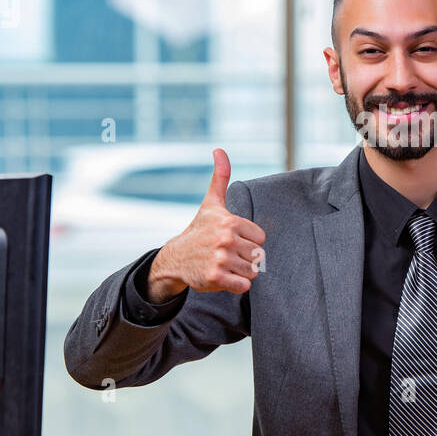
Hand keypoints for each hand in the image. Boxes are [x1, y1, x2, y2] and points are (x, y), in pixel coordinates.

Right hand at [147, 149, 266, 300]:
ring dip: (240, 271)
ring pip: (252, 271)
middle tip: (225, 253)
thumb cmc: (199, 229)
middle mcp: (226, 239)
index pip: (260, 238)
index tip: (231, 239)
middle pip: (257, 256)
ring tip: (223, 264)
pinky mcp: (216, 278)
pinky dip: (236, 285)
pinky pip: (244, 286)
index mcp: (230, 222)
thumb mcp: (211, 203)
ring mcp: (220, 259)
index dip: (248, 241)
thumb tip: (219, 149)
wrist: (176, 258)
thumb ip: (220, 177)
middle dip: (244, 257)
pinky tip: (222, 276)